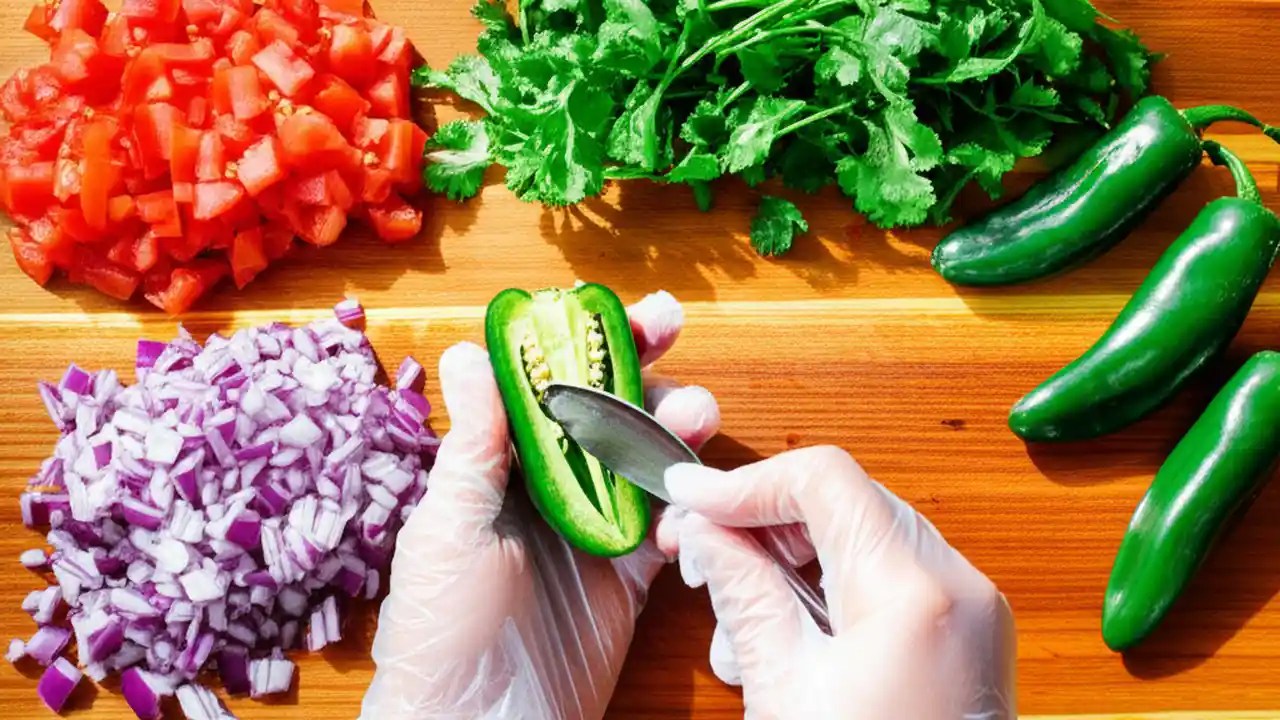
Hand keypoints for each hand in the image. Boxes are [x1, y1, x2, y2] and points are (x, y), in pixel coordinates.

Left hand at [361, 291, 720, 719]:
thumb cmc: (440, 630)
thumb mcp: (449, 527)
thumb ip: (476, 444)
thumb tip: (474, 351)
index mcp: (497, 465)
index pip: (545, 383)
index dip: (583, 339)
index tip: (623, 307)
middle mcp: (548, 487)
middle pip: (605, 408)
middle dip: (641, 364)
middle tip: (670, 329)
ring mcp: (593, 527)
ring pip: (645, 457)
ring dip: (673, 427)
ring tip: (694, 417)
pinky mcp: (629, 576)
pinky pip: (670, 526)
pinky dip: (688, 507)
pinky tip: (690, 504)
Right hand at [658, 447, 1015, 719]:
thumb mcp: (783, 690)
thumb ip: (742, 592)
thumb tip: (704, 530)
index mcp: (913, 592)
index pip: (823, 479)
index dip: (745, 482)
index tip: (688, 496)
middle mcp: (958, 586)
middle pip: (843, 502)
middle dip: (762, 524)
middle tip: (697, 552)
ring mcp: (972, 611)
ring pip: (863, 538)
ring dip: (789, 562)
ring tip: (736, 624)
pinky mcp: (968, 637)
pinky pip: (890, 579)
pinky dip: (830, 591)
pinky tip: (785, 641)